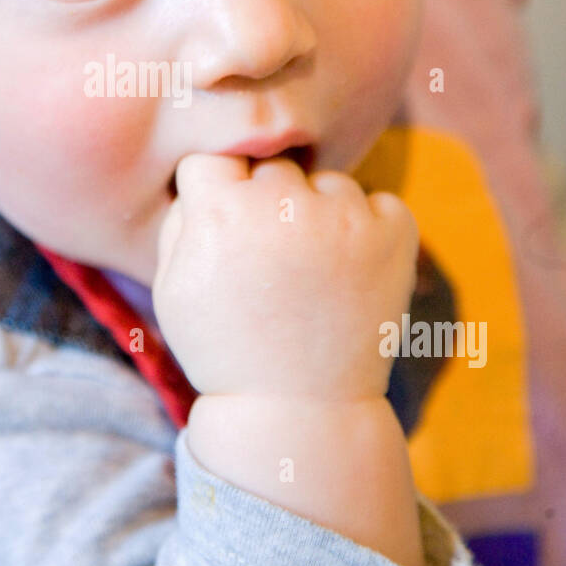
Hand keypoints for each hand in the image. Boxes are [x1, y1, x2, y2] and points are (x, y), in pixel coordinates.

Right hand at [152, 153, 417, 403]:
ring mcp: (346, 217)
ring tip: (311, 279)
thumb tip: (208, 169)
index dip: (218, 192)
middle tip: (271, 263)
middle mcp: (285, 203)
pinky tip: (348, 278)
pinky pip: (379, 203)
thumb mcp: (172, 287)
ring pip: (328, 184)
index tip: (227, 232)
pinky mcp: (394, 233)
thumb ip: (181, 216)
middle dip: (269, 203)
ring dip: (321, 217)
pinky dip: (368, 232)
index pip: (215, 156)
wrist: (299, 410)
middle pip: (273, 167)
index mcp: (223, 210)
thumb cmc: (224, 347)